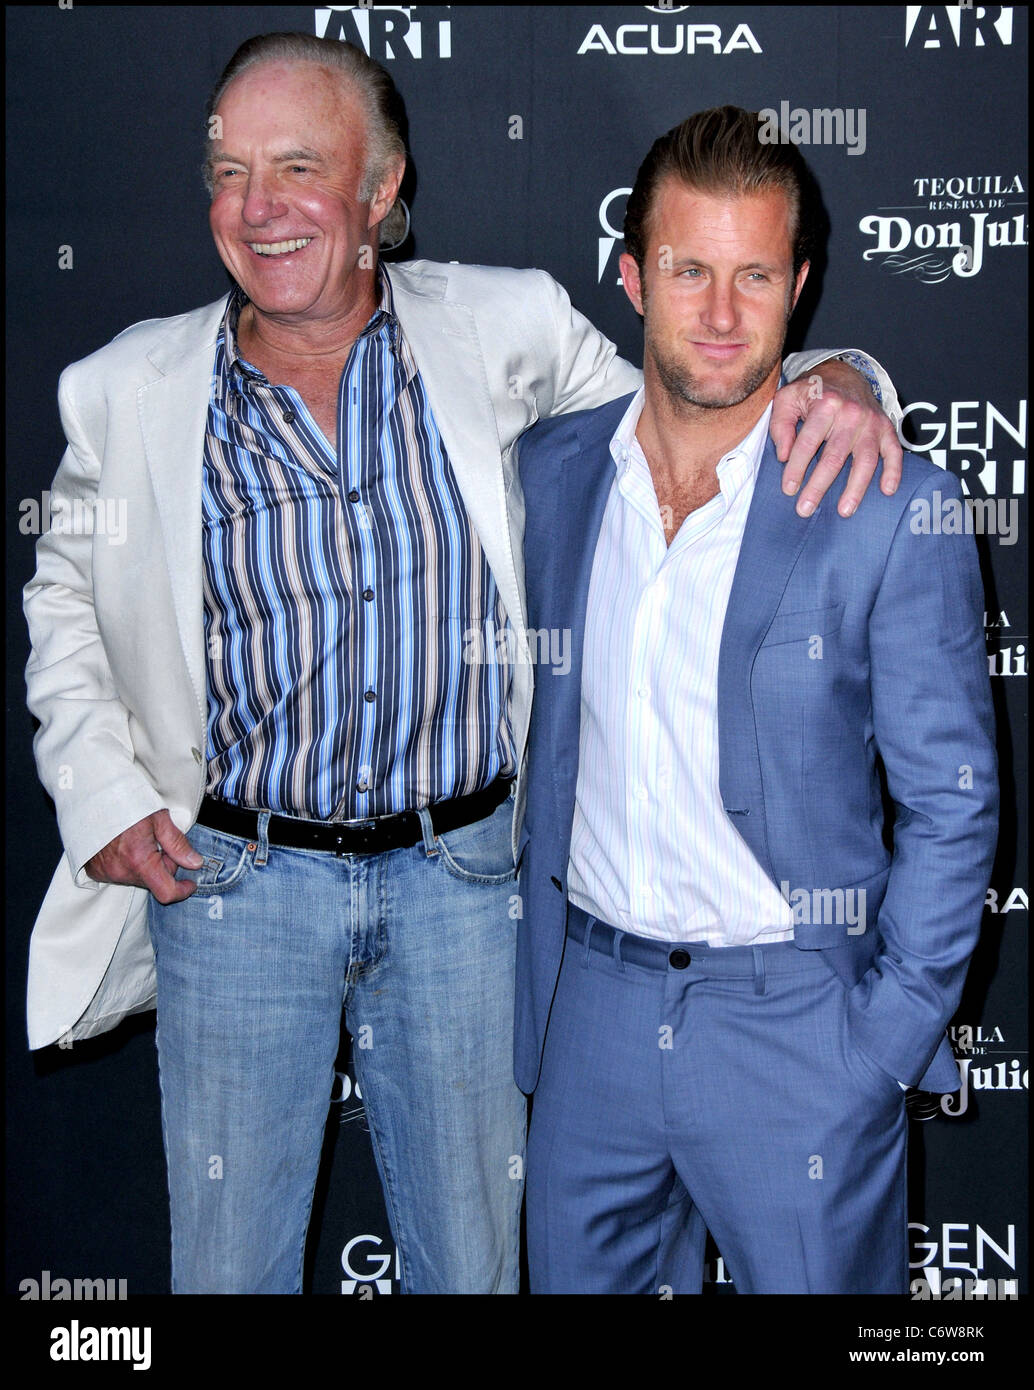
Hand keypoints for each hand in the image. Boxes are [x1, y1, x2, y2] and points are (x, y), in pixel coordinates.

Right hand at [84, 809, 202, 903]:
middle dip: (163, 866)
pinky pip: (120, 874)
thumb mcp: (159, 819)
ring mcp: (106, 873)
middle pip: (153, 882)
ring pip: (138, 878)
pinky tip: (126, 846)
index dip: (182, 890)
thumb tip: (195, 863)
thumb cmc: (126, 803)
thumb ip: (178, 844)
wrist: (92, 797)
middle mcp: (121, 872)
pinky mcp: (95, 871)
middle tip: (160, 843)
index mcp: (139, 861)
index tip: (190, 883)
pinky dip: (128, 864)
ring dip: (145, 865)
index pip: (166, 892)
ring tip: (140, 840)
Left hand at [770, 360, 903, 517]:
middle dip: (819, 486)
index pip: (808, 443)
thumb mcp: (787, 399)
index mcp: (825, 404)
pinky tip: (887, 491)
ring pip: (865, 460)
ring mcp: (871, 422)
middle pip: (835, 457)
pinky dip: (893, 471)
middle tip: (805, 509)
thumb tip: (784, 456)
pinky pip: (893, 452)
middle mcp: (851, 413)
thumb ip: (781, 426)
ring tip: (844, 511)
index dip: (796, 468)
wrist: (844, 374)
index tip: (788, 489)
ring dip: (855, 488)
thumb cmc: (812, 392)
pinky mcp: (886, 428)